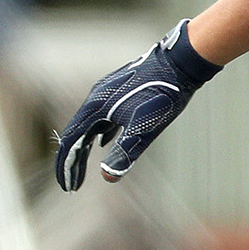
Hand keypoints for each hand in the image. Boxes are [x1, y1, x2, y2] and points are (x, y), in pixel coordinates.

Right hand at [55, 19, 222, 190]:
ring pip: (90, 125)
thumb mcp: (145, 128)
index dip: (67, 166)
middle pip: (76, 135)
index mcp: (95, 107)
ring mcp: (107, 92)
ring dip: (85, 147)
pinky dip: (99, 133)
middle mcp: (96, 98)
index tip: (68, 187)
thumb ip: (125, 152)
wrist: (180, 62)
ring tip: (83, 166)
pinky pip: (103, 117)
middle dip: (73, 161)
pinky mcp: (121, 90)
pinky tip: (105, 141)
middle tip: (72, 184)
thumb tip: (107, 177)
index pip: (72, 142)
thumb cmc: (164, 94)